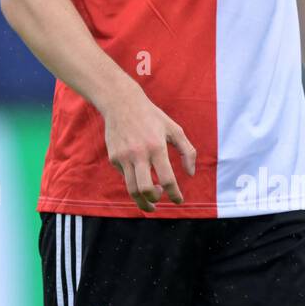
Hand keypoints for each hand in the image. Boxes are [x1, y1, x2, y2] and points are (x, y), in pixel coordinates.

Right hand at [101, 84, 196, 212]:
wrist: (120, 103)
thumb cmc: (152, 116)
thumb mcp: (174, 129)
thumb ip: (187, 151)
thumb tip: (191, 174)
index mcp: (157, 147)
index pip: (168, 179)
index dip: (175, 194)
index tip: (179, 201)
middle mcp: (139, 154)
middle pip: (146, 189)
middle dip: (155, 201)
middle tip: (160, 199)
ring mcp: (123, 157)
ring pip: (132, 189)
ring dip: (142, 201)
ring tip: (150, 203)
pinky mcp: (114, 158)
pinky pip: (125, 177)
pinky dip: (134, 181)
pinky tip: (139, 174)